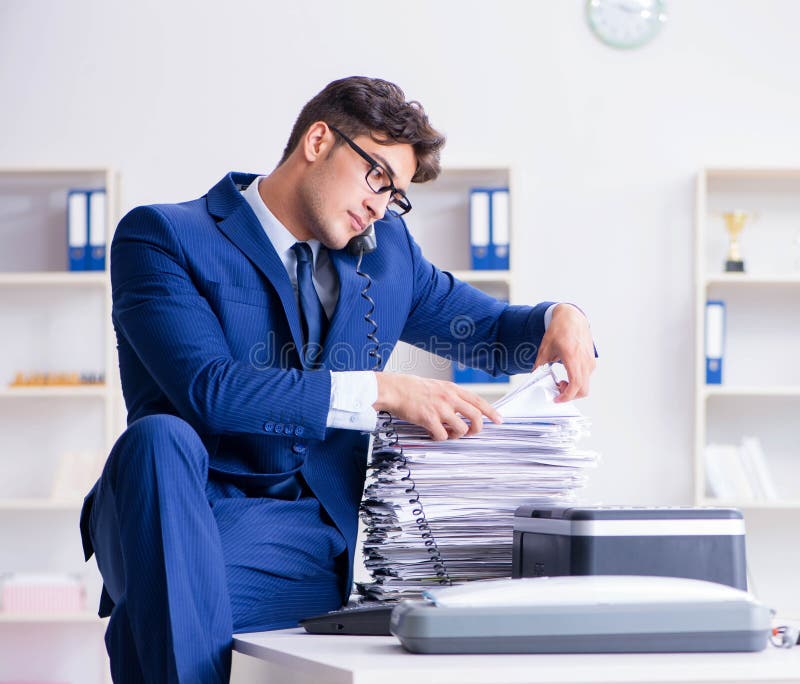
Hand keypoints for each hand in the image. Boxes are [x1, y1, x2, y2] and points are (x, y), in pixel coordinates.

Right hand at [373, 373, 502, 440]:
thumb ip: (450, 396)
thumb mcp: (436, 386)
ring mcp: (440, 409)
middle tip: (471, 433)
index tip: (499, 420)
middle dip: (477, 429)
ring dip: (456, 435)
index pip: (478, 401)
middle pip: (476, 417)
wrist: (394, 389)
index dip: (491, 412)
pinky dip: (439, 438)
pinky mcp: (429, 419)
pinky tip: (431, 433)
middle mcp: (449, 398)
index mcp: (452, 389)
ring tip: (446, 433)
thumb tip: (462, 409)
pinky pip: (442, 436)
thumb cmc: (412, 388)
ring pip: (461, 429)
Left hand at [534, 304, 595, 402]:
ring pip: (585, 384)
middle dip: (570, 395)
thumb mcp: (545, 348)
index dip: (566, 396)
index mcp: (573, 358)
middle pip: (583, 390)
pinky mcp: (591, 360)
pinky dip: (578, 381)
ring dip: (574, 388)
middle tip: (558, 389)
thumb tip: (534, 377)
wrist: (571, 317)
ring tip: (562, 381)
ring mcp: (590, 361)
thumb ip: (540, 365)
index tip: (557, 399)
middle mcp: (584, 361)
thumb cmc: (560, 329)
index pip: (575, 385)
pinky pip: (587, 377)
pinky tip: (568, 374)